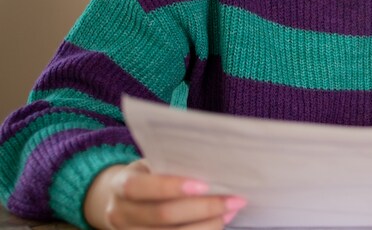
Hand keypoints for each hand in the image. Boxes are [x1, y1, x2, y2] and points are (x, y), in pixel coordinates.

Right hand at [83, 160, 246, 228]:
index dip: (171, 187)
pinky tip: (218, 223)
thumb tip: (216, 165)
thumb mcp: (153, 165)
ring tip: (230, 211)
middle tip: (235, 199)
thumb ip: (174, 166)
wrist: (124, 201)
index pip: (139, 187)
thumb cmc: (150, 176)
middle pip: (162, 215)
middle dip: (203, 208)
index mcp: (120, 185)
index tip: (205, 185)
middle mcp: (120, 213)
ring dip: (208, 224)